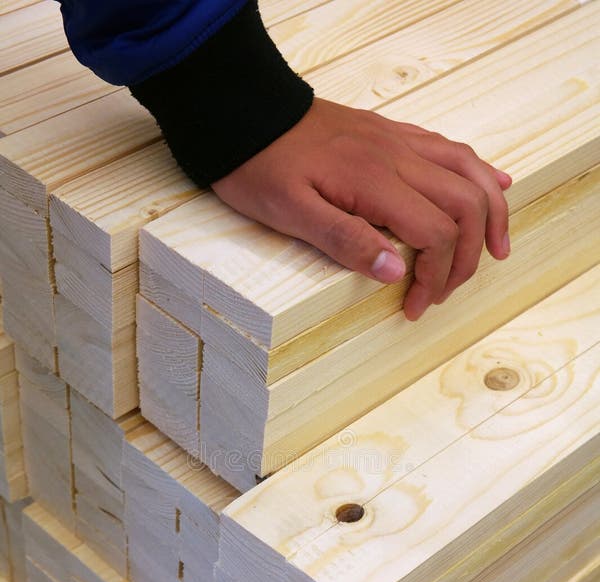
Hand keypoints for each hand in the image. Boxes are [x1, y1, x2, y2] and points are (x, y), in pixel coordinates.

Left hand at [212, 98, 511, 320]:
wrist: (246, 113)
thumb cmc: (261, 167)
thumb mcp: (291, 213)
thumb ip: (346, 241)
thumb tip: (397, 272)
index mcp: (375, 182)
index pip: (434, 234)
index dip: (434, 277)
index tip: (414, 306)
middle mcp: (398, 157)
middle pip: (465, 205)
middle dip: (467, 256)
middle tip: (446, 291)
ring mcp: (400, 141)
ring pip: (470, 173)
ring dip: (492, 213)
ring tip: (498, 249)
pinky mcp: (395, 133)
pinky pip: (452, 151)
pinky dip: (481, 174)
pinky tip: (495, 185)